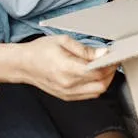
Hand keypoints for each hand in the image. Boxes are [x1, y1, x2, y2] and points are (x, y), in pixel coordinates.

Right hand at [0, 36, 116, 101]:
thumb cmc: (41, 50)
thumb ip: (84, 49)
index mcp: (67, 68)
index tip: (115, 55)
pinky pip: (88, 95)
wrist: (23, 65)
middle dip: (110, 73)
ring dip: (105, 80)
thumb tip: (103, 54)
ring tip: (104, 67)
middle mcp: (68, 84)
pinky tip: (94, 75)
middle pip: (101, 84)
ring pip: (97, 92)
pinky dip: (96, 86)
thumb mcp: (63, 41)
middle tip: (111, 61)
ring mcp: (67, 93)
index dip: (110, 64)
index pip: (98, 71)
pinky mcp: (66, 97)